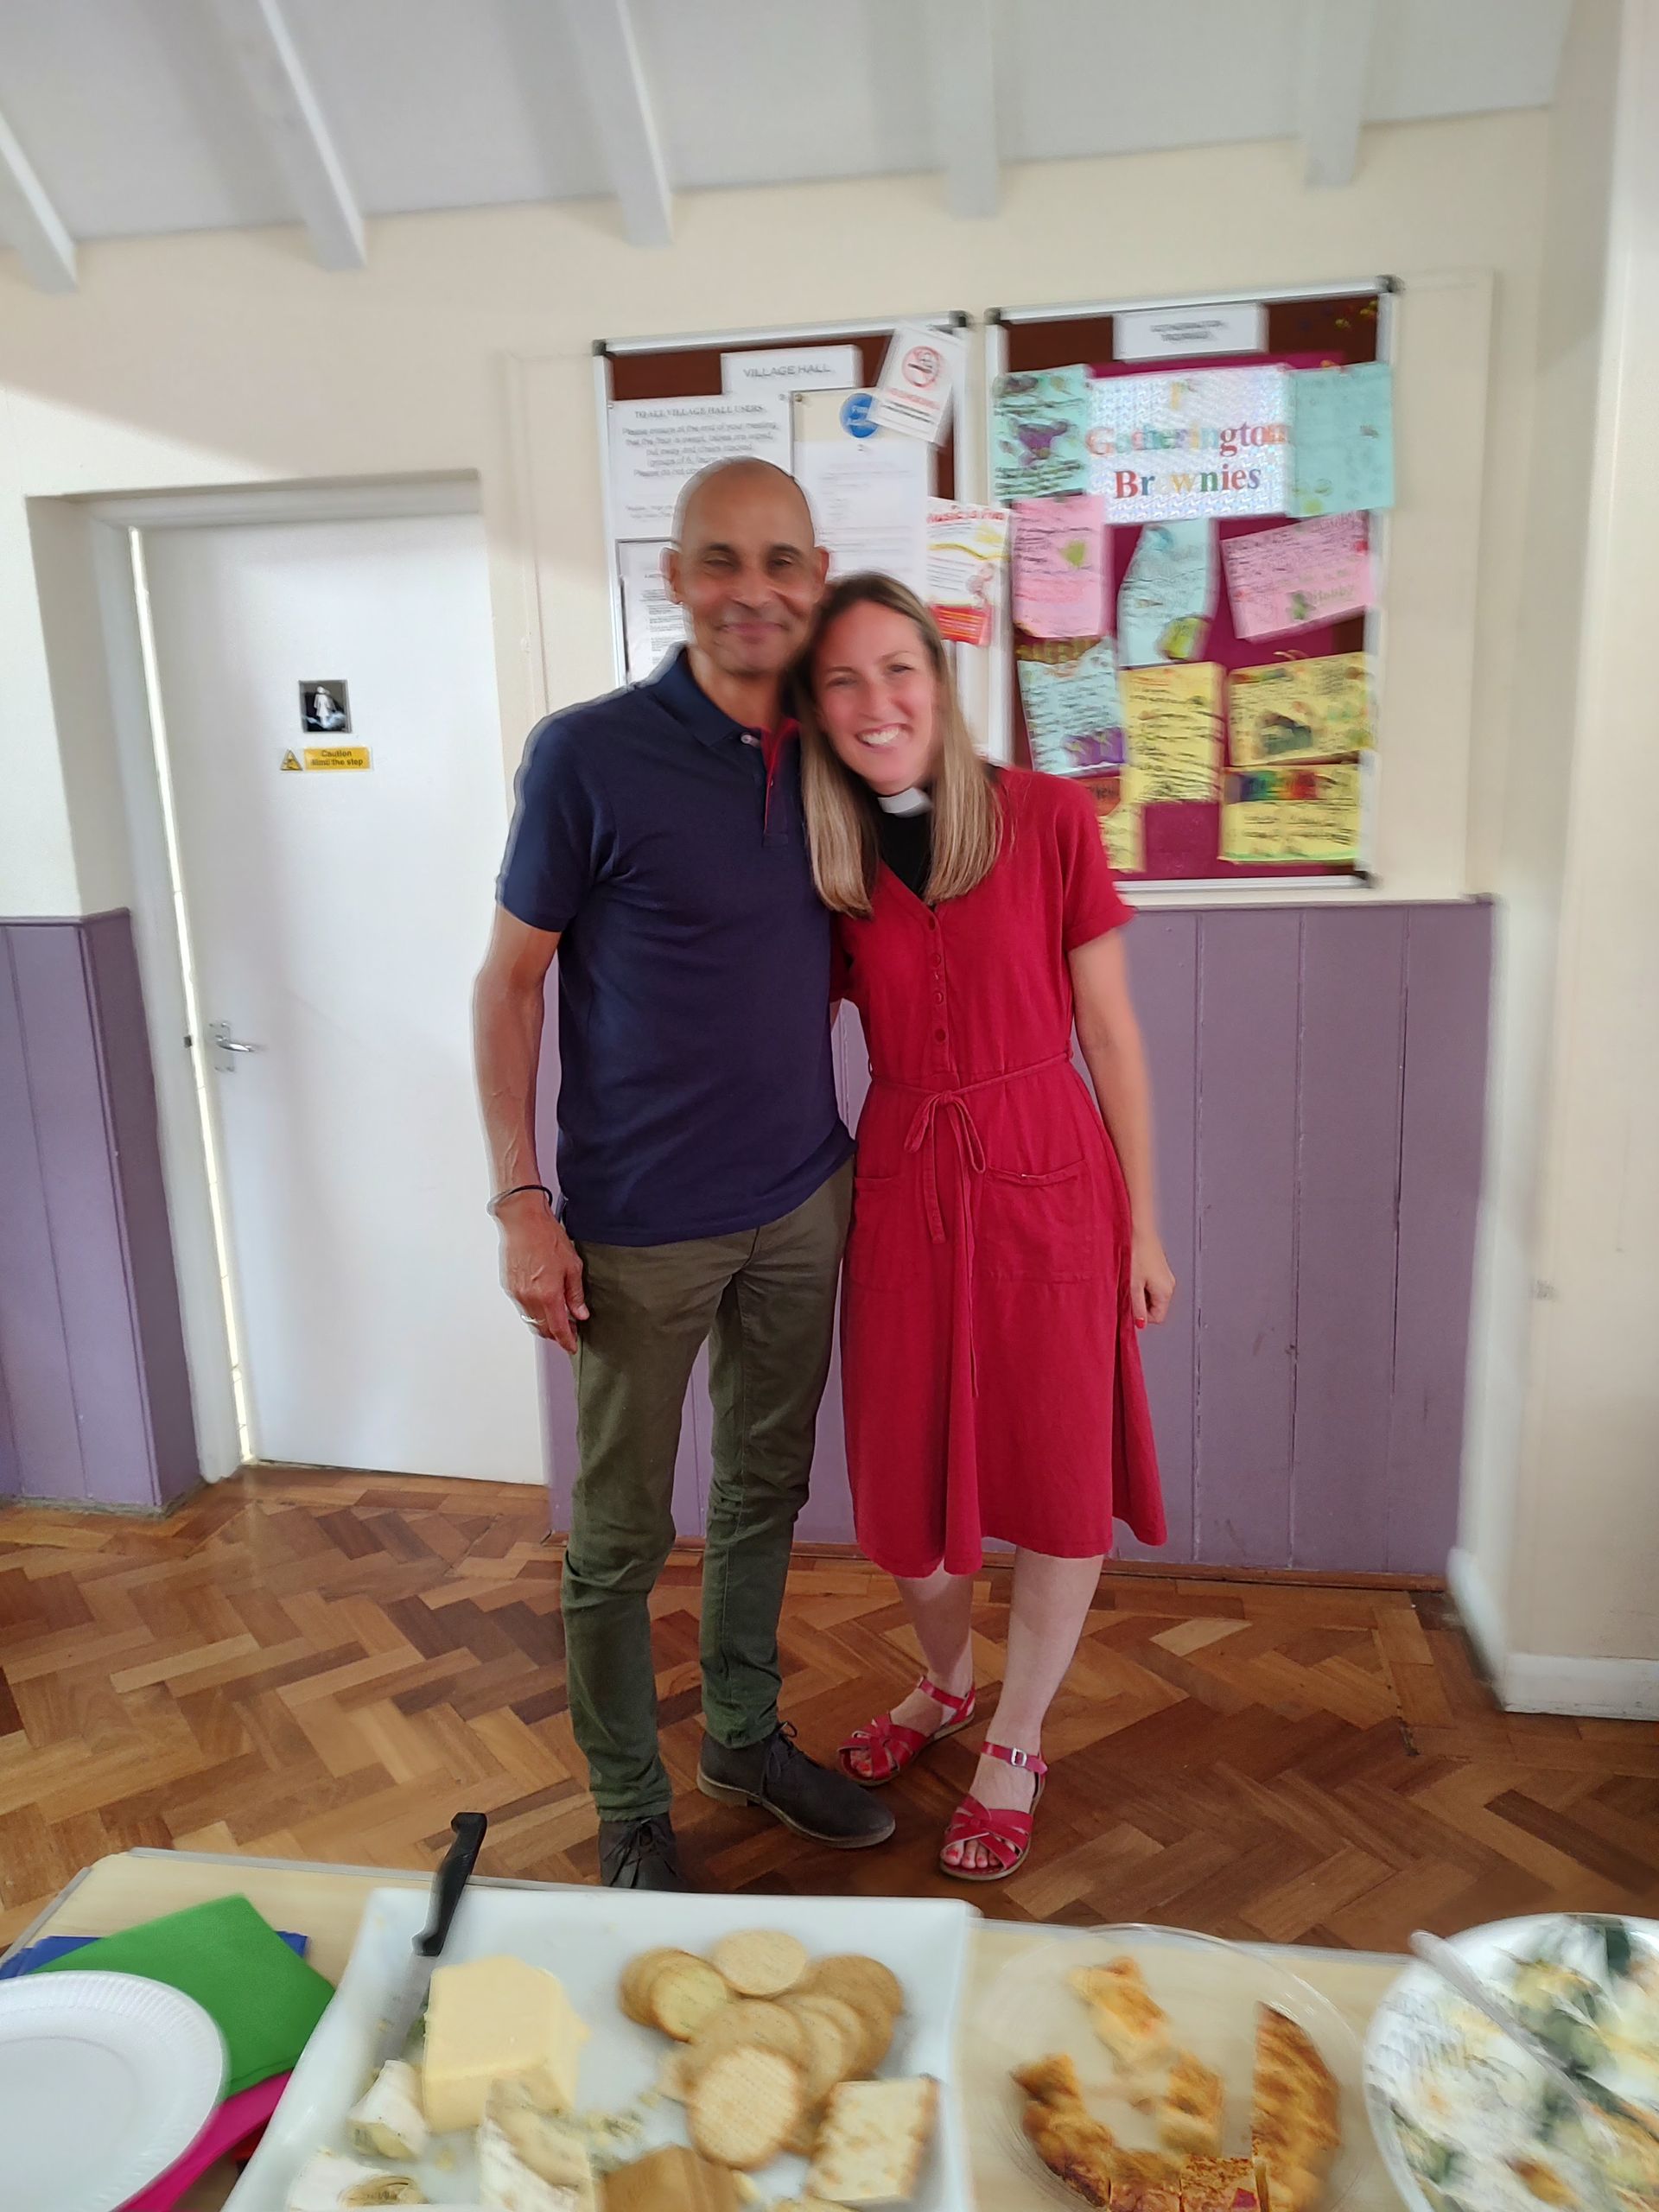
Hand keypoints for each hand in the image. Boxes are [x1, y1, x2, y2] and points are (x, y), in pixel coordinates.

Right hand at [498, 1199, 587, 1351]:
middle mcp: (529, 1299)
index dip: (566, 1341)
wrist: (522, 1222)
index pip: (558, 1329)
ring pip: (531, 1321)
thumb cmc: (547, 1237)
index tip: (571, 1347)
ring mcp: (516, 1294)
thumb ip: (575, 1294)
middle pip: (543, 1329)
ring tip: (557, 1316)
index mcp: (548, 1295)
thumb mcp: (572, 1265)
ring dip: (544, 1324)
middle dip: (556, 1334)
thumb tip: (580, 1313)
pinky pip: (522, 1308)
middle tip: (569, 1329)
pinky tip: (542, 1302)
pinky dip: (533, 1312)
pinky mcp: (508, 1287)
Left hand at [1130, 1234, 1175, 1327]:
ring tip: (1129, 1279)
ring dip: (1139, 1292)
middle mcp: (1169, 1284)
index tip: (1130, 1308)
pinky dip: (1141, 1282)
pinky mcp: (1159, 1267)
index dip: (1142, 1317)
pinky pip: (1151, 1283)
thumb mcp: (1132, 1285)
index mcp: (1165, 1292)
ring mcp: (1165, 1275)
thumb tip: (1140, 1323)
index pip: (1157, 1318)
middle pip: (1155, 1306)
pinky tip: (1132, 1272)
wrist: (1139, 1228)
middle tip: (1127, 1292)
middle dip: (1140, 1304)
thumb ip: (1136, 1307)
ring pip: (1152, 1294)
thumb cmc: (1136, 1252)